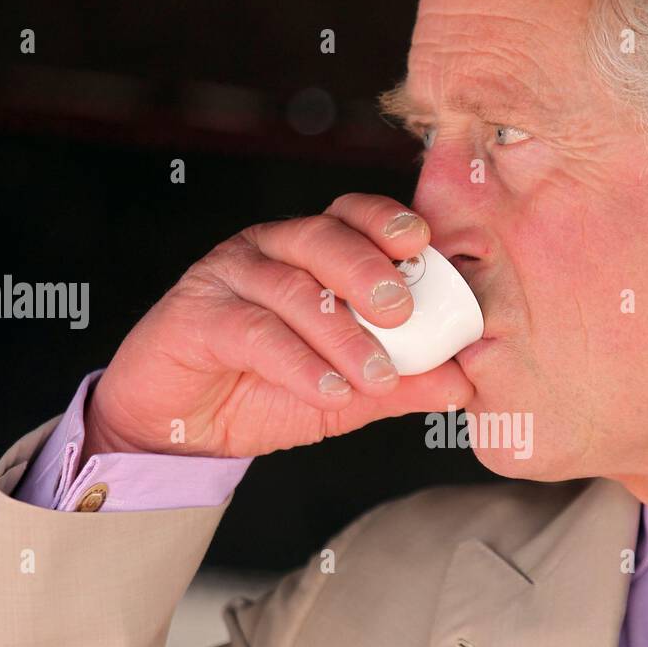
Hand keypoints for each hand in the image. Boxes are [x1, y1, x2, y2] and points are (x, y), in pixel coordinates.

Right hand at [81, 196, 474, 459]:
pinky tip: (328, 390)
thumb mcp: (346, 392)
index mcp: (309, 254)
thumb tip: (463, 383)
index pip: (351, 217)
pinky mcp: (196, 316)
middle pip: (322, 238)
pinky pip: (253, 332)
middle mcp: (269, 252)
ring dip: (341, 334)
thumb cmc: (264, 392)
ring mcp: (228, 278)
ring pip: (291, 288)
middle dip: (368, 271)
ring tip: (376, 375)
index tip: (423, 244)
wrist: (184, 429)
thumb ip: (401, 383)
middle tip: (403, 312)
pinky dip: (297, 363)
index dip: (386, 221)